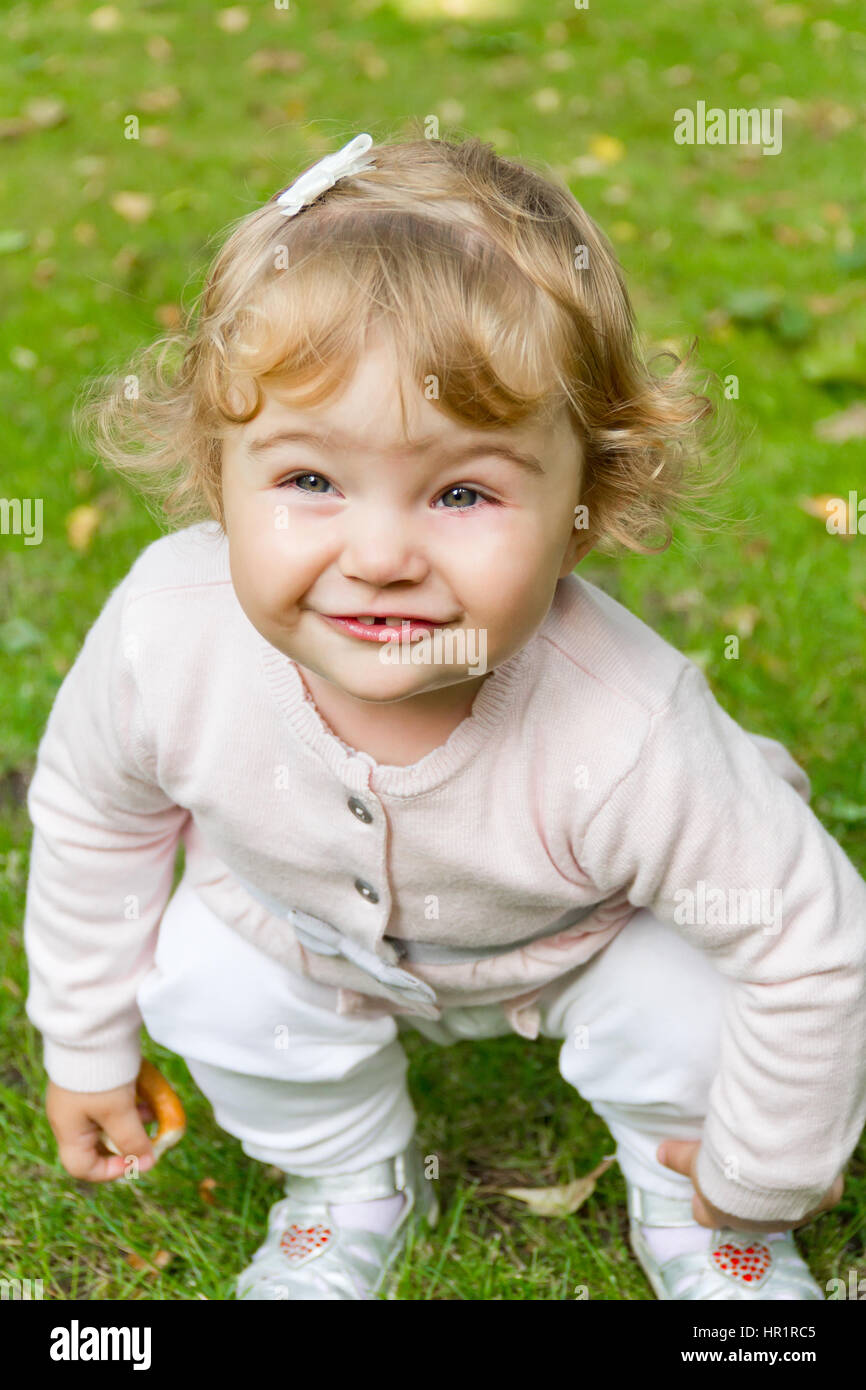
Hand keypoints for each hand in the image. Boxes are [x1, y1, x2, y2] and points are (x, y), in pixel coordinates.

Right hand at [46, 1079, 156, 1182]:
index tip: (135, 1160)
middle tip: (150, 1137)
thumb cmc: (101, 1076)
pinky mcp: (95, 1081)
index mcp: (69, 1129)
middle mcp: (72, 1116)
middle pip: (100, 1144)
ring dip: (134, 1121)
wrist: (94, 1030)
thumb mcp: (118, 1112)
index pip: (82, 1167)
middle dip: (128, 1143)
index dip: (110, 1171)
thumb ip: (132, 1140)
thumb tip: (146, 1164)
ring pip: (111, 1121)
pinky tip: (149, 1095)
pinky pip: (115, 1101)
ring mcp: (83, 1097)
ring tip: (155, 1112)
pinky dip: (132, 1103)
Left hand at [657, 1140, 843, 1232]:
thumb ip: (679, 1156)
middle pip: (745, 1213)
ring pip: (783, 1206)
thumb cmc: (730, 1159)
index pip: (705, 1215)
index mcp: (721, 1212)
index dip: (703, 1200)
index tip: (703, 1181)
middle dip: (742, 1195)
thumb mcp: (697, 1156)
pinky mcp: (821, 1200)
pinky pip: (816, 1190)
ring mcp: (791, 1215)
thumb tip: (659, 1153)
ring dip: (778, 1189)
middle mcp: (756, 1222)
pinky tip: (805, 1155)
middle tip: (740, 1167)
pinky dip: (810, 1177)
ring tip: (774, 1158)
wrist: (778, 1159)